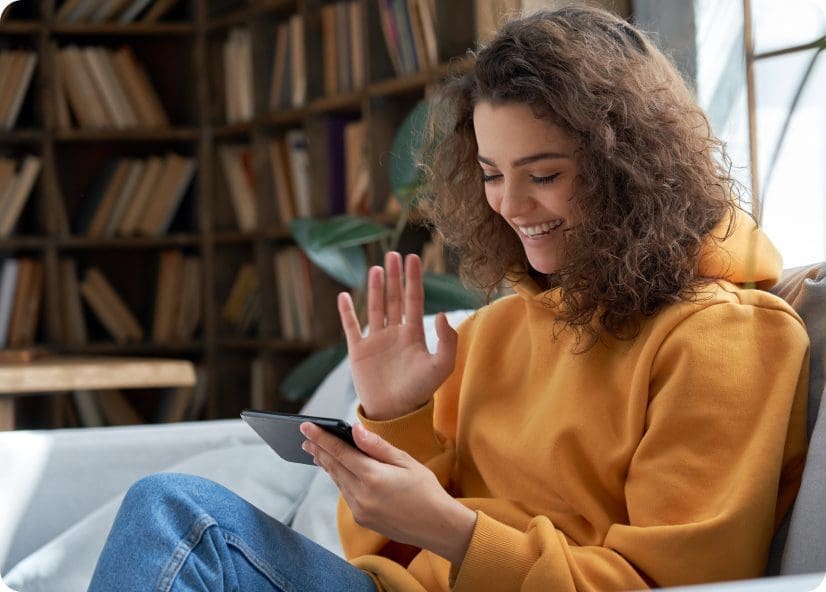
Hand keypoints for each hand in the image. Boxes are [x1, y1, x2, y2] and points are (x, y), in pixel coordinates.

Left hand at [300, 421, 475, 565]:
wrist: (437, 527)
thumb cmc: (426, 490)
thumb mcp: (405, 462)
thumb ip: (377, 446)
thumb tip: (354, 430)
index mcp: (373, 477)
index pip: (340, 452)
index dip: (321, 438)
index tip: (306, 427)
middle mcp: (362, 496)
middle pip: (333, 467)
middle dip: (318, 450)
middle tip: (305, 438)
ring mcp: (360, 510)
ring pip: (338, 482)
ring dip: (327, 466)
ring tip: (317, 452)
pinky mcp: (362, 519)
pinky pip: (346, 495)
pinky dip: (340, 480)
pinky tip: (339, 472)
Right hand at [338, 252, 457, 419]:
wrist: (394, 413)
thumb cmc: (419, 391)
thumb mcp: (440, 367)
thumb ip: (446, 341)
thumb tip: (440, 314)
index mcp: (413, 334)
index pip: (413, 299)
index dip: (413, 279)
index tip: (413, 257)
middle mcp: (394, 333)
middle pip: (394, 298)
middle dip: (394, 276)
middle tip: (394, 254)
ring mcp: (375, 341)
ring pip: (375, 307)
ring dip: (375, 287)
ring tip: (377, 268)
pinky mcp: (358, 351)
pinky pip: (351, 326)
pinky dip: (346, 312)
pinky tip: (344, 296)